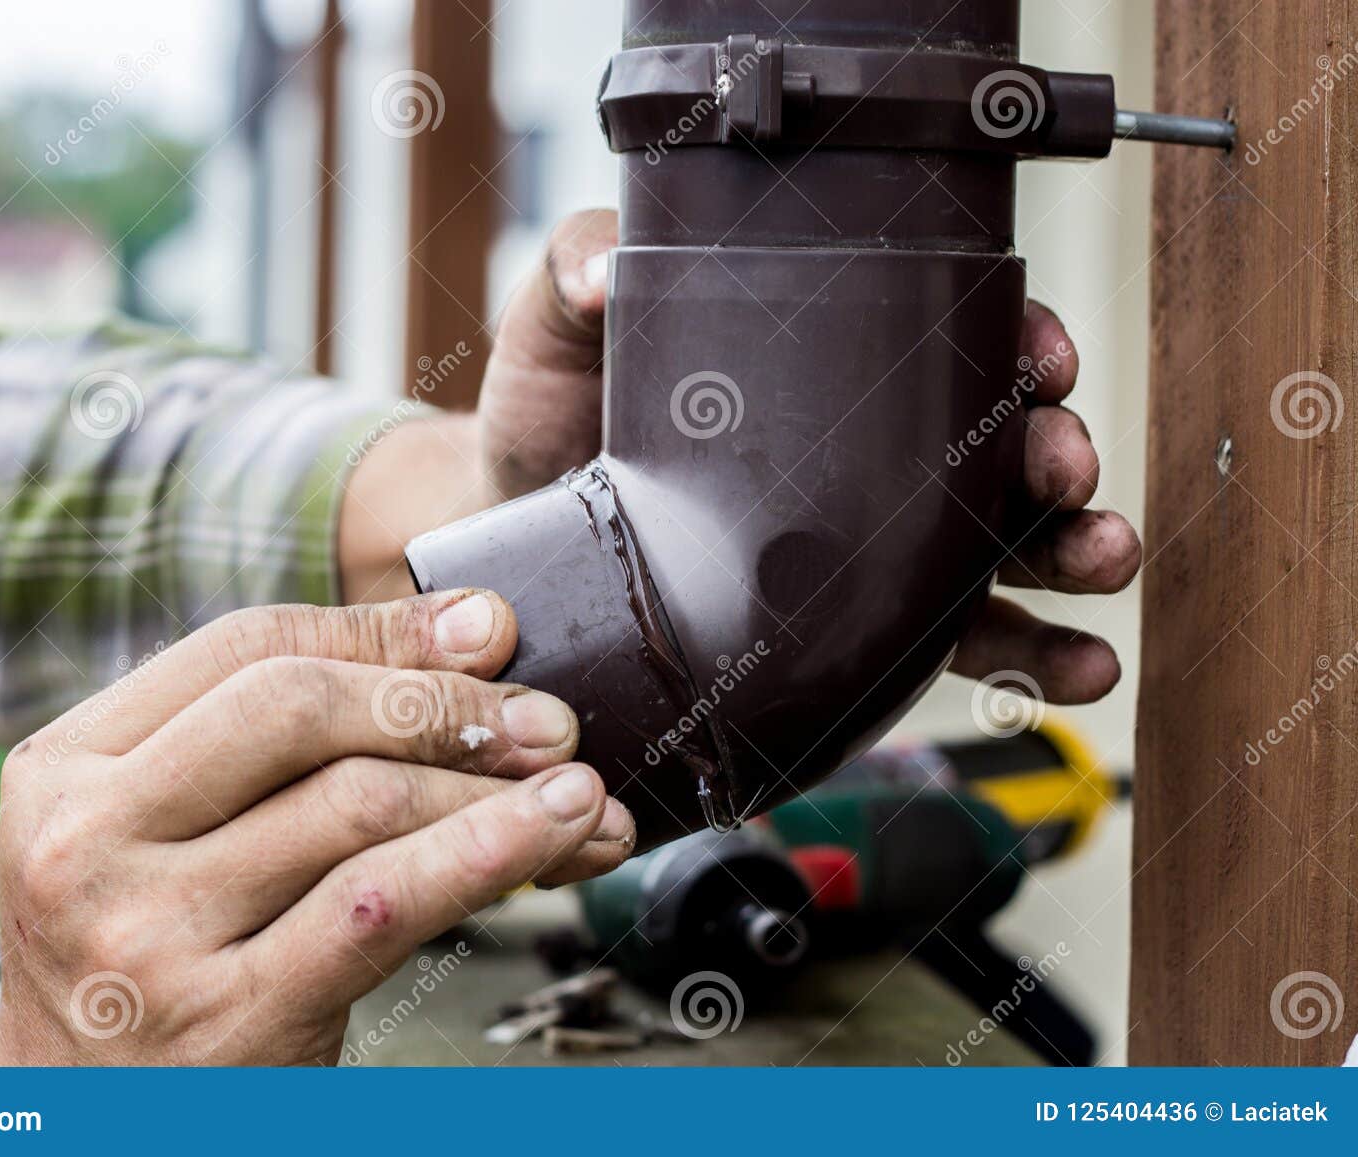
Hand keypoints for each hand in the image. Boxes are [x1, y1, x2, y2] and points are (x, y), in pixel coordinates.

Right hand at [0, 590, 633, 1065]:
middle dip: (445, 703)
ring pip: (359, 803)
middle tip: (546, 720)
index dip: (381, 629)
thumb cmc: (150, 965)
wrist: (94, 1129)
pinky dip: (484, 854)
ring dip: (494, 787)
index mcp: (64, 769)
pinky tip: (551, 836)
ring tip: (576, 789)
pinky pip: (382, 905)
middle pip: (299, 710)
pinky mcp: (225, 1019)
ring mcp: (148, 933)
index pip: (243, 647)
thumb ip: (270, 743)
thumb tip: (467, 636)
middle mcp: (87, 842)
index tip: (488, 632)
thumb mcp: (163, 836)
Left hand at [474, 210, 1140, 704]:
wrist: (512, 532)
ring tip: (1100, 568)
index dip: (1011, 344)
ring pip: (1005, 544)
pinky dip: (1036, 658)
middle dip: (1057, 452)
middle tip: (1064, 472)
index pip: (944, 341)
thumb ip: (580, 271)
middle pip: (996, 442)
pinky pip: (961, 644)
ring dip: (1072, 555)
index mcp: (819, 366)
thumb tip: (610, 273)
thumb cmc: (544, 416)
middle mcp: (862, 451)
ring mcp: (868, 545)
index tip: (1040, 361)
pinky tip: (1079, 670)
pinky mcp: (853, 630)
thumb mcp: (556, 329)